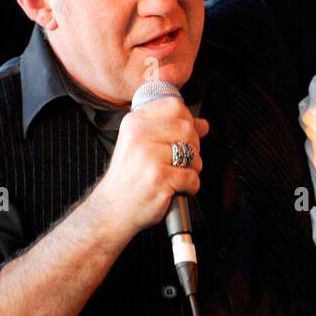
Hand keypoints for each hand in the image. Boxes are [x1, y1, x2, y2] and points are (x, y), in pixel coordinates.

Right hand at [90, 96, 208, 236]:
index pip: (175, 106)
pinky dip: (190, 186)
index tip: (181, 135)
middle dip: (193, 147)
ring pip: (193, 153)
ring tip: (176, 174)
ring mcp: (149, 157)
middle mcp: (140, 136)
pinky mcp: (160, 178)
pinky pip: (192, 177)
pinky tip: (176, 188)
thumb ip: (171, 130)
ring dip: (193, 167)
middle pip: (188, 128)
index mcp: (134, 122)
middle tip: (180, 160)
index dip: (187, 120)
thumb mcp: (142, 145)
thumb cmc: (130, 177)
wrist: (112, 209)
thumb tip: (202, 123)